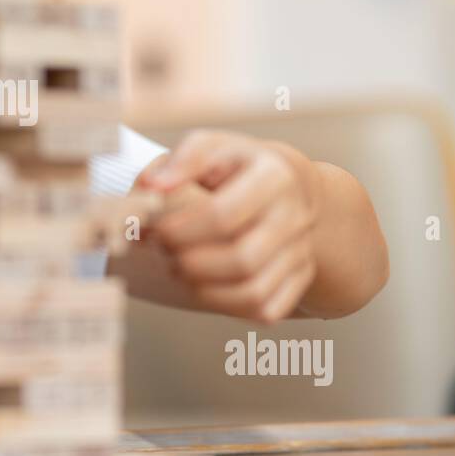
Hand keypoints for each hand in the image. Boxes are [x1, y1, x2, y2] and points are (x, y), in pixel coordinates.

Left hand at [138, 130, 321, 324]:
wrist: (285, 183)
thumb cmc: (237, 165)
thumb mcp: (211, 146)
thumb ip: (181, 161)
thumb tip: (152, 186)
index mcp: (274, 177)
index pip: (223, 215)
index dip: (181, 230)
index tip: (158, 231)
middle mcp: (295, 216)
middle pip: (242, 259)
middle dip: (191, 263)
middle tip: (166, 251)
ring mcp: (301, 250)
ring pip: (254, 292)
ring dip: (205, 290)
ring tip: (181, 269)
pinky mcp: (300, 277)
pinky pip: (266, 309)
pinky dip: (229, 306)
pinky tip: (206, 286)